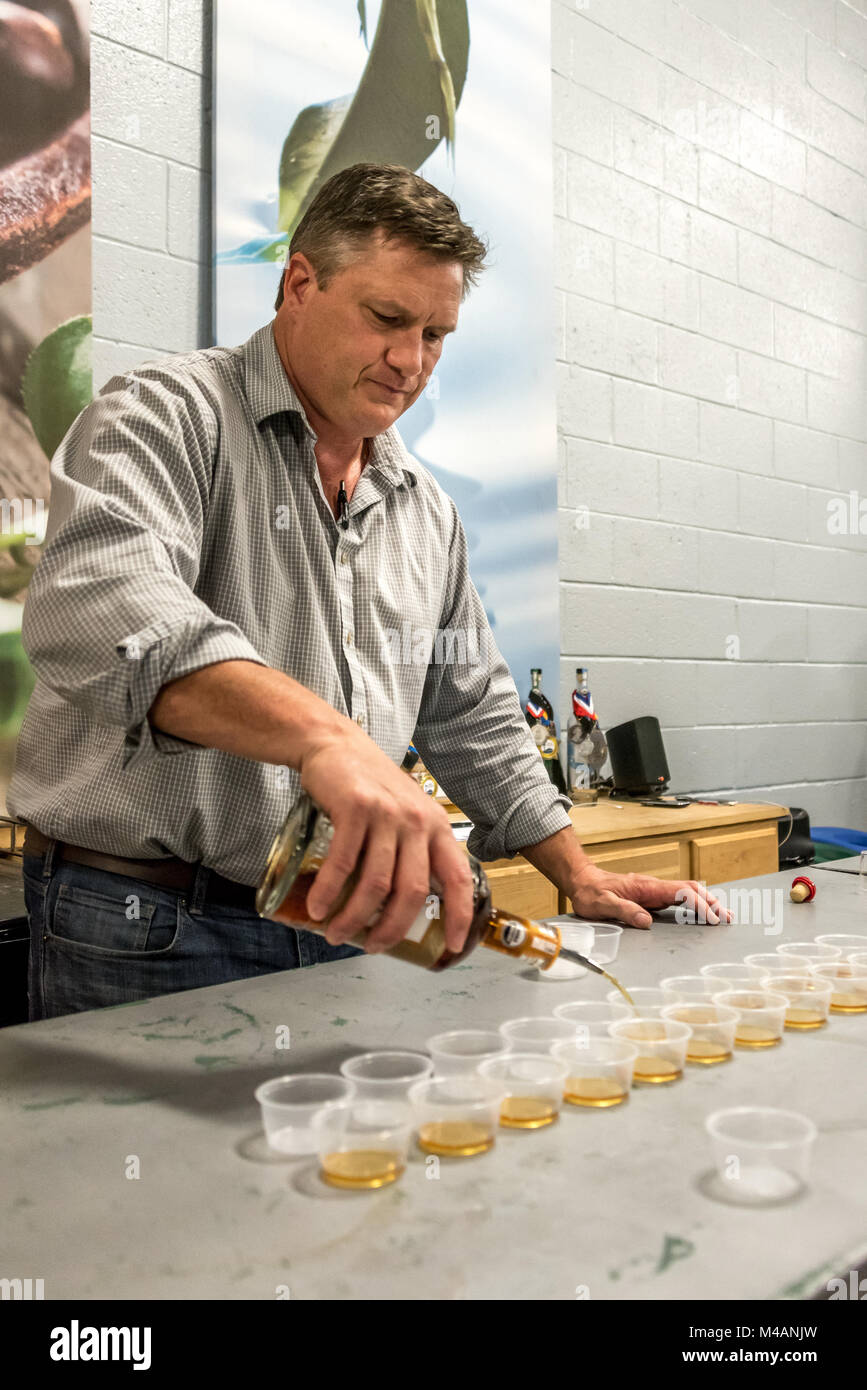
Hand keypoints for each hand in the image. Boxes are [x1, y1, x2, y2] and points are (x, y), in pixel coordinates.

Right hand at [297, 721, 474, 954]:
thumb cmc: (370, 785)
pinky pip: (344, 863)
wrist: (335, 745)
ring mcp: (387, 814)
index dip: (460, 915)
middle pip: (412, 891)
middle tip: (373, 947)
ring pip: (377, 884)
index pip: (457, 877)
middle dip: (392, 928)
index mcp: (436, 826)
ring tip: (336, 933)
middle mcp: (417, 821)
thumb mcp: (405, 812)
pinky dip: (329, 892)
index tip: (452, 945)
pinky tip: (318, 908)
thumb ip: (412, 849)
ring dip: (355, 917)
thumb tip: (404, 903)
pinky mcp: (356, 809)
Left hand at [567, 865, 731, 927]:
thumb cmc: (590, 892)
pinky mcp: (651, 895)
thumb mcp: (602, 904)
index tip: (712, 919)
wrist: (582, 880)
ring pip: (687, 892)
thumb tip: (647, 922)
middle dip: (711, 902)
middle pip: (691, 889)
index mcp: (646, 887)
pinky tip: (701, 913)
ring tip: (723, 916)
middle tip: (728, 918)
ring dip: (706, 902)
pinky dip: (694, 904)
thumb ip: (624, 911)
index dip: (700, 905)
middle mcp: (654, 886)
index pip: (682, 892)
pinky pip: (678, 897)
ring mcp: (654, 890)